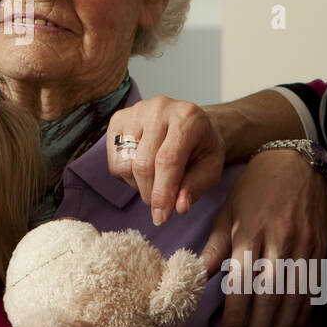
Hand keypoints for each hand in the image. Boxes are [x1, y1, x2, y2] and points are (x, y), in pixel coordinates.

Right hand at [106, 96, 226, 225]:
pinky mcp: (118, 119)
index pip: (168, 159)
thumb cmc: (202, 146)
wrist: (190, 122)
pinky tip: (142, 169)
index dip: (162, 192)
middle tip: (160, 205)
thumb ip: (196, 187)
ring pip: (125, 164)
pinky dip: (127, 175)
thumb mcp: (211, 168)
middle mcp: (159, 109)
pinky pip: (114, 160)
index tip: (161, 217)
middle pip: (143, 163)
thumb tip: (179, 207)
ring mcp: (135, 111)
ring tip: (155, 180)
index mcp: (187, 117)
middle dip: (150, 193)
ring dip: (138, 184)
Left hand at [201, 151, 326, 326]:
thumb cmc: (255, 189)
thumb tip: (199, 275)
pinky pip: (311, 289)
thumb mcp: (228, 212)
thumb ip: (216, 247)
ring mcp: (303, 248)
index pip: (243, 283)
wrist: (297, 164)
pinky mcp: (319, 250)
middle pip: (270, 297)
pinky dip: (302, 314)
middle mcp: (279, 243)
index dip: (236, 314)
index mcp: (251, 233)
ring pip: (293, 297)